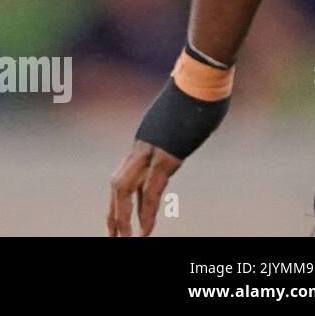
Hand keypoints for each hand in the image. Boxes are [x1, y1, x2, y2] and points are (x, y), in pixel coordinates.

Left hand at [108, 74, 228, 234]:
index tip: (124, 219)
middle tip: (114, 237)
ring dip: (124, 218)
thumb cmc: (200, 90)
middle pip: (118, 184)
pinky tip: (145, 230)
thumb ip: (181, 128)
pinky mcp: (166, 153)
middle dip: (115, 213)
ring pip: (125, 189)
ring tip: (126, 240)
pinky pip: (150, 189)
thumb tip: (190, 124)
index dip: (125, 199)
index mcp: (146, 138)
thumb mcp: (186, 116)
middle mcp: (142, 144)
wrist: (200, 75)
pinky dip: (145, 211)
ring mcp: (151, 148)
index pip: (129, 174)